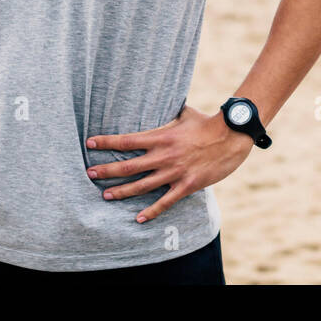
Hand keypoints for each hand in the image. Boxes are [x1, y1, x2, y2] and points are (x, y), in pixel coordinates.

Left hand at [86, 104, 253, 222]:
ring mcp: (175, 172)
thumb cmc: (207, 123)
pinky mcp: (187, 185)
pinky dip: (151, 211)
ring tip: (106, 195)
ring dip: (122, 191)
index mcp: (161, 137)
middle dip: (106, 170)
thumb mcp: (185, 113)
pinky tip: (138, 218)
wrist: (231, 137)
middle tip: (89, 174)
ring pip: (142, 186)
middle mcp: (164, 156)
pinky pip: (165, 201)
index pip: (127, 140)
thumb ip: (169, 113)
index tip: (90, 142)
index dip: (106, 142)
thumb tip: (160, 102)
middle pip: (128, 166)